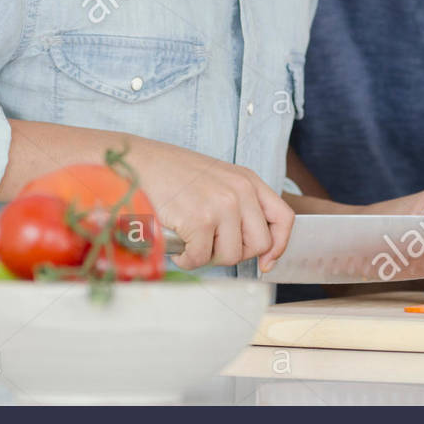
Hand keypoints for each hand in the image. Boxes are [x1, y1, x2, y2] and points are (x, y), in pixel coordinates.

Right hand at [127, 135, 294, 271]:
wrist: (139, 162)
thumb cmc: (173, 173)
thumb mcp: (218, 180)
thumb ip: (239, 205)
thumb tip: (255, 248)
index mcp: (248, 181)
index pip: (284, 218)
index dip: (278, 245)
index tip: (266, 261)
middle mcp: (240, 191)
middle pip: (258, 244)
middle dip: (234, 253)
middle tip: (211, 245)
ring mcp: (221, 205)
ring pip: (231, 256)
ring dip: (208, 257)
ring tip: (191, 242)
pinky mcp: (199, 220)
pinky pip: (201, 259)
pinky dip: (187, 259)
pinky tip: (178, 245)